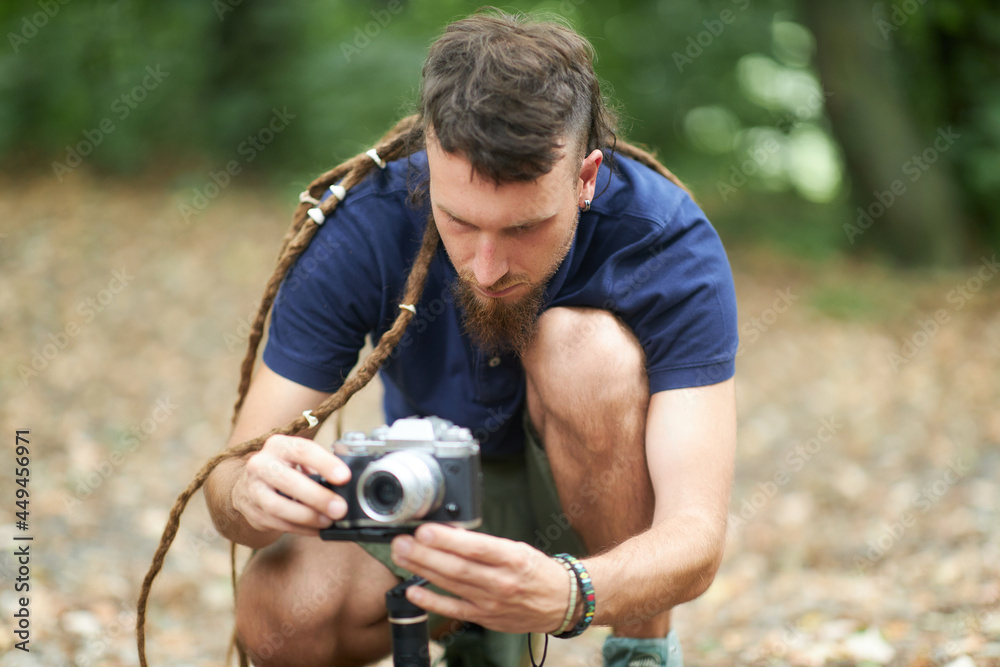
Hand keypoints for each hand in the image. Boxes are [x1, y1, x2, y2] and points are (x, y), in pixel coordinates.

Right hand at [232, 434, 351, 536]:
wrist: (250, 485)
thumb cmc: (285, 469)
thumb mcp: (299, 459)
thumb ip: (320, 467)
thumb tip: (347, 484)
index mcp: (278, 445)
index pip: (302, 450)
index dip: (325, 463)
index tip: (344, 477)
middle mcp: (261, 464)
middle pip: (289, 480)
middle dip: (318, 496)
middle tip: (340, 508)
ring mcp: (253, 489)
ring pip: (278, 506)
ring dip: (307, 516)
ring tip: (328, 521)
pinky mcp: (252, 512)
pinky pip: (277, 523)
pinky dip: (300, 528)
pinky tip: (316, 529)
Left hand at [390, 524, 571, 633]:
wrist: (561, 602)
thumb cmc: (536, 571)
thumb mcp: (517, 549)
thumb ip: (485, 545)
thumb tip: (450, 534)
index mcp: (512, 558)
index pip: (475, 547)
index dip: (447, 539)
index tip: (424, 530)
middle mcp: (502, 581)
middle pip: (457, 567)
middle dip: (425, 554)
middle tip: (401, 542)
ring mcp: (492, 602)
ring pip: (452, 584)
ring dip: (422, 570)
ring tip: (401, 555)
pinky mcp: (485, 618)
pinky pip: (454, 609)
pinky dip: (432, 601)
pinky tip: (413, 590)